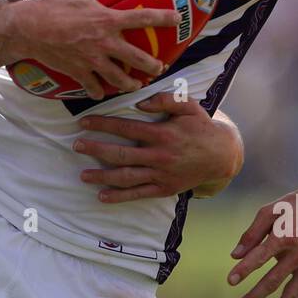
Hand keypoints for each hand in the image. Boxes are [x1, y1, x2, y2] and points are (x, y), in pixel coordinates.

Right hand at [15, 0, 180, 99]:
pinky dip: (98, 91)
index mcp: (107, 19)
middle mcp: (104, 42)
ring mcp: (92, 59)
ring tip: (136, 86)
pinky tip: (101, 92)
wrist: (28, 27)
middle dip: (152, 65)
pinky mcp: (78, 71)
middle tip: (159, 68)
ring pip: (118, 78)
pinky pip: (93, 86)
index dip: (163, 17)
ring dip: (130, 84)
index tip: (177, 18)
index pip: (143, 17)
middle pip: (137, 58)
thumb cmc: (52, 4)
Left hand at [74, 94, 240, 202]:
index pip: (126, 129)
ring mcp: (161, 174)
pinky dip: (119, 196)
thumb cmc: (201, 127)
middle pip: (121, 154)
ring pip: (126, 177)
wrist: (221, 155)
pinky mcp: (164, 188)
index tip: (84, 123)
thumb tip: (140, 102)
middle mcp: (159, 156)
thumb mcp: (188, 106)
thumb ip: (165, 100)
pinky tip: (102, 196)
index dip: (103, 125)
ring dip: (102, 177)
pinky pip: (138, 194)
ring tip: (83, 175)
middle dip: (95, 150)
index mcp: (162, 134)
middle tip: (76, 146)